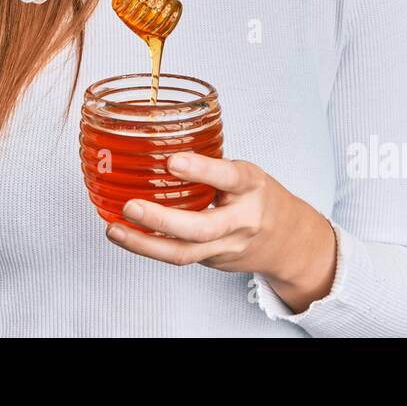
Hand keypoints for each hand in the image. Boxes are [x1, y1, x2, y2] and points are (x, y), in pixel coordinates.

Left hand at [105, 152, 338, 312]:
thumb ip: (211, 167)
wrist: (291, 242)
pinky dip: (150, 248)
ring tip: (115, 229)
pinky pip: (180, 256)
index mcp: (251, 186)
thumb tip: (159, 144)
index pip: (228, 176)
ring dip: (145, 244)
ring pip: (185, 253)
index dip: (200, 169)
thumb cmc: (259, 198)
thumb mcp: (244, 173)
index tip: (171, 160)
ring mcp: (227, 246)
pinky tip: (127, 235)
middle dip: (162, 220)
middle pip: (201, 228)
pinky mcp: (214, 262)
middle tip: (131, 206)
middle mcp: (242, 219)